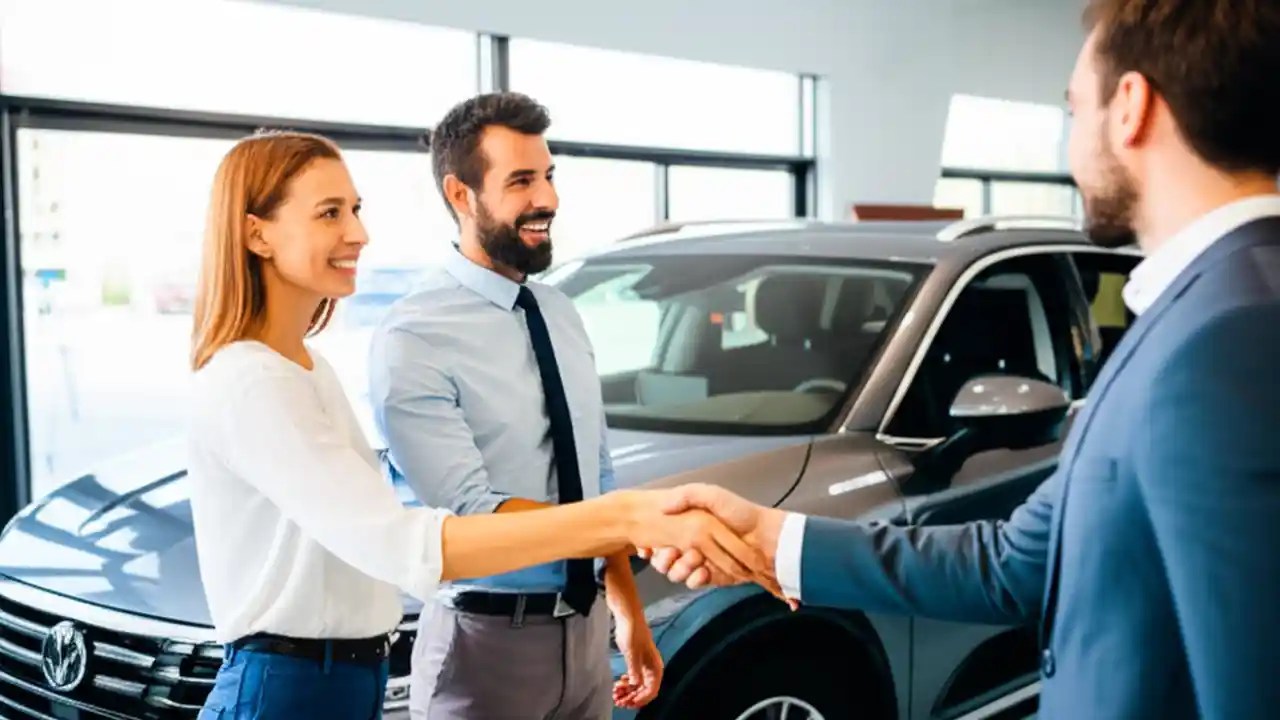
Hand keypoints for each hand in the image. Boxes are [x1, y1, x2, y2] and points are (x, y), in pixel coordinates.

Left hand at [611, 615, 662, 708]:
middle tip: (619, 701)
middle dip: (632, 697)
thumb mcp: (632, 652)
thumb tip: (635, 684)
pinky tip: (618, 684)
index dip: (641, 699)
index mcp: (655, 667)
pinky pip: (633, 679)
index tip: (629, 703)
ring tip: (615, 694)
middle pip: (644, 690)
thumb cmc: (632, 632)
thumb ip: (634, 669)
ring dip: (628, 692)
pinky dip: (626, 684)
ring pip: (638, 685)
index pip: (652, 690)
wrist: (627, 617)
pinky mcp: (637, 662)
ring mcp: (644, 666)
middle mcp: (652, 669)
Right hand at [638, 484, 793, 606]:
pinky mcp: (712, 577)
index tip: (655, 544)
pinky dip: (696, 578)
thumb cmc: (742, 513)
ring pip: (677, 572)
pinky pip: (694, 582)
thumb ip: (688, 495)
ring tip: (693, 559)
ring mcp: (702, 561)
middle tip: (675, 552)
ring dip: (681, 568)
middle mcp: (693, 543)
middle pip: (665, 558)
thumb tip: (663, 506)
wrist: (766, 537)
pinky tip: (703, 570)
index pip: (661, 537)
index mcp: (690, 524)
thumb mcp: (713, 495)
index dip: (655, 543)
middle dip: (666, 558)